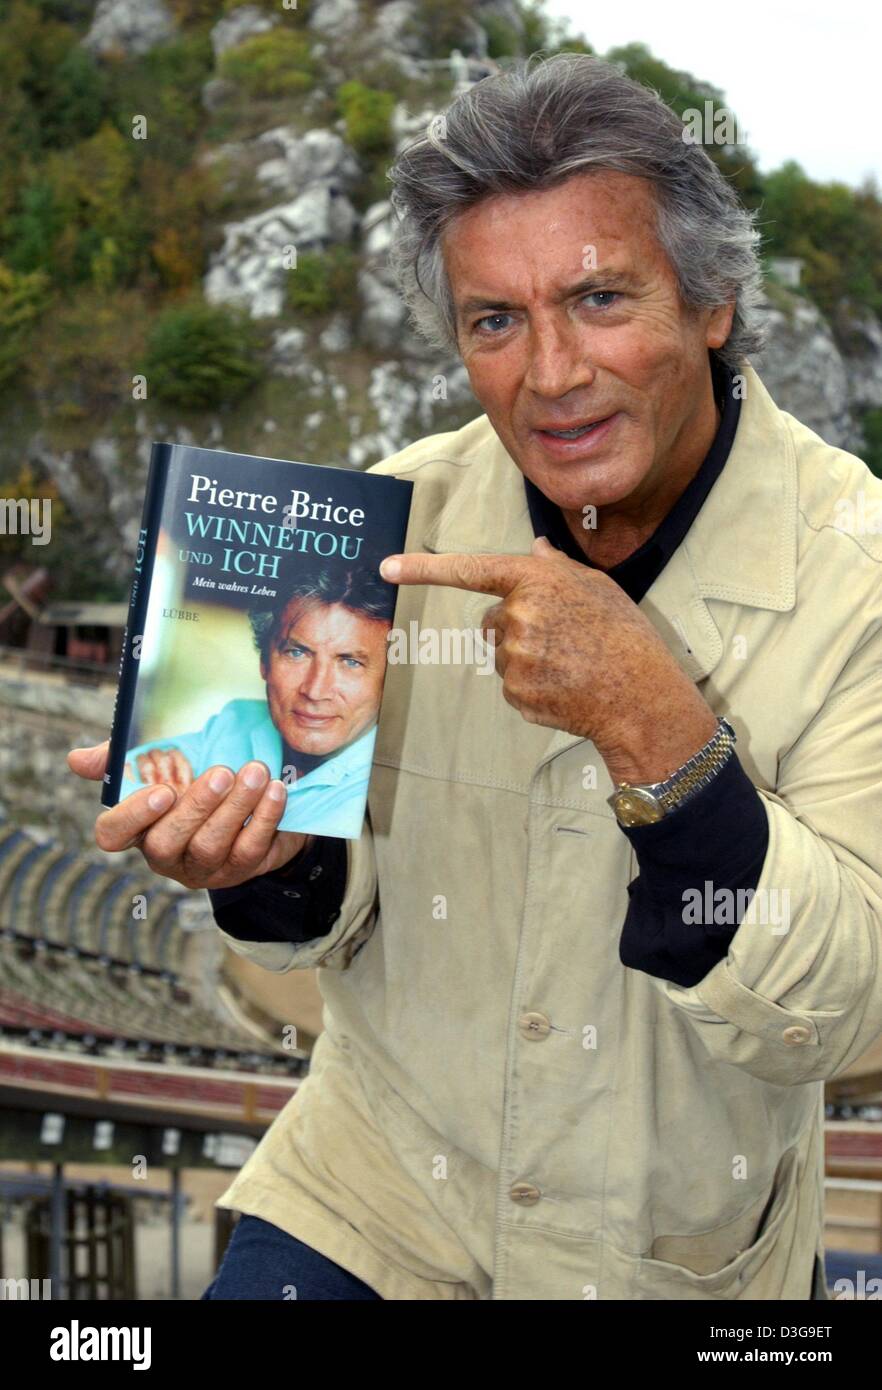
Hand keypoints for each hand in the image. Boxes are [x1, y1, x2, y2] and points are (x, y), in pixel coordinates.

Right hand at [68, 740, 310, 889]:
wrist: (252, 801)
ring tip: (256, 772)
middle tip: (223, 772)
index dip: (132, 817)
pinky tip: (276, 790)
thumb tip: (77, 759)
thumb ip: (120, 758)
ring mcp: (203, 867)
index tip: (162, 790)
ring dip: (236, 807)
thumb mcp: (160, 763)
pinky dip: (265, 817)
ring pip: (213, 846)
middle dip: (197, 807)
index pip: (112, 835)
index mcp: (137, 827)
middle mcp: (164, 854)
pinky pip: (251, 848)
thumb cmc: (194, 781)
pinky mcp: (240, 870)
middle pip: (167, 842)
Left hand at [380, 537, 717, 783]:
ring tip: (569, 664)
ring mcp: (514, 656)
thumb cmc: (623, 635)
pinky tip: (565, 686)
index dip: (424, 569)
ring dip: (527, 659)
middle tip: (562, 640)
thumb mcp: (596, 587)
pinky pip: (511, 685)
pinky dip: (533, 687)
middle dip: (516, 628)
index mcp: (535, 580)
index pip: (470, 570)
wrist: (640, 694)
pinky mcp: (515, 691)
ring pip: (502, 655)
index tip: (386, 567)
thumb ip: (557, 568)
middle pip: (492, 620)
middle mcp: (518, 614)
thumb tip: (535, 549)